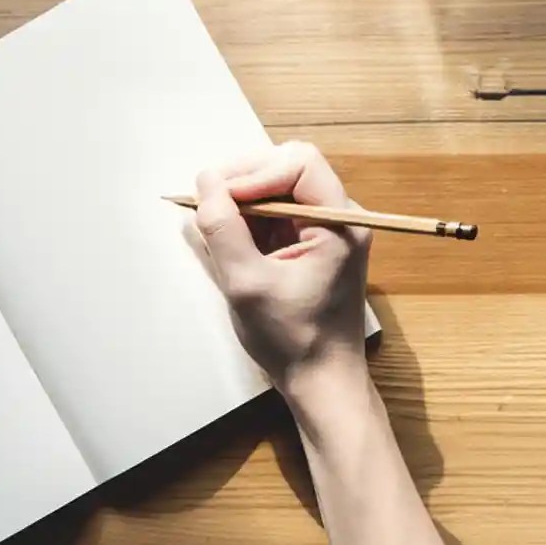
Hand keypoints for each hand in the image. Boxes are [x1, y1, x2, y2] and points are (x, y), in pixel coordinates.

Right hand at [194, 141, 371, 402]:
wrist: (321, 381)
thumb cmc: (293, 340)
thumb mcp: (247, 284)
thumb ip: (224, 231)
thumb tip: (205, 185)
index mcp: (340, 223)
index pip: (299, 163)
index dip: (255, 171)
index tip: (220, 196)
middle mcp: (338, 218)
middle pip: (286, 168)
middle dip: (242, 179)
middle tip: (206, 201)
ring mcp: (324, 230)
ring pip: (276, 188)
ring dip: (240, 199)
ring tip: (210, 222)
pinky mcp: (308, 243)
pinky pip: (274, 213)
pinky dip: (245, 218)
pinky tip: (223, 238)